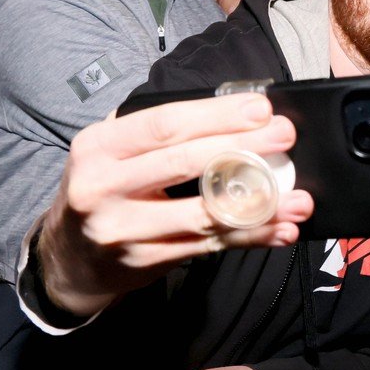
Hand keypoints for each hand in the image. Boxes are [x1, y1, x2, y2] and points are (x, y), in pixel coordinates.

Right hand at [37, 93, 313, 317]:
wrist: (68, 256)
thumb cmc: (106, 188)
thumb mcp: (112, 151)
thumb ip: (158, 132)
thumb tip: (233, 112)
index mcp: (98, 147)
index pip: (164, 125)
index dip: (216, 115)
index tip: (261, 108)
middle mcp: (103, 187)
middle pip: (185, 163)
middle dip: (243, 148)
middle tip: (286, 136)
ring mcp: (123, 230)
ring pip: (204, 214)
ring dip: (260, 207)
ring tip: (300, 199)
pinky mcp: (145, 262)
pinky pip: (210, 247)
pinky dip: (251, 237)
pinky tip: (282, 229)